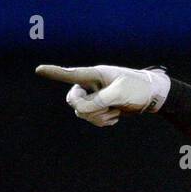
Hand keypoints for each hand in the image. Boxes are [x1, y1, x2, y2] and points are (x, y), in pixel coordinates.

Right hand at [35, 64, 170, 126]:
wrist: (152, 96)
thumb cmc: (138, 88)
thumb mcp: (120, 94)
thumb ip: (99, 101)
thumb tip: (82, 110)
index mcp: (94, 74)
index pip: (71, 74)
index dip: (54, 73)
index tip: (39, 70)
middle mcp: (91, 85)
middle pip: (73, 101)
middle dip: (89, 108)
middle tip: (108, 107)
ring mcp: (95, 97)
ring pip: (83, 114)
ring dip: (99, 117)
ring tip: (116, 111)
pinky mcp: (100, 108)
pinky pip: (92, 119)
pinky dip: (103, 121)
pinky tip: (116, 117)